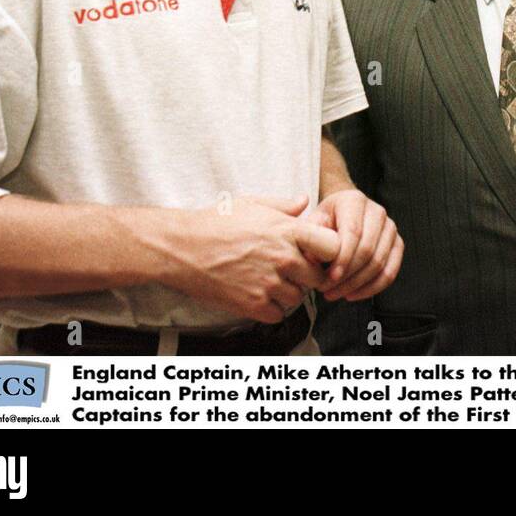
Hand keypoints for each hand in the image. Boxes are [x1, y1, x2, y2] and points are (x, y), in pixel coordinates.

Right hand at [165, 194, 339, 323]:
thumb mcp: (253, 203)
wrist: (181, 247)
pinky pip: (278, 314)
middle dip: (308, 275)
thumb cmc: (215, 221)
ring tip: (270, 280)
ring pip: (298, 297)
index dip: (328, 252)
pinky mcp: (253, 304)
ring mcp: (269, 283)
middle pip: (318, 277)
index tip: (316, 253)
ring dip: (289, 293)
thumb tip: (305, 201)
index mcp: (288, 231)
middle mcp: (284, 258)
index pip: (333, 247)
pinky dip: (272, 309)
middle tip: (290, 270)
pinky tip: (259, 294)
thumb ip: (284, 205)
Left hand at [308, 189, 402, 301]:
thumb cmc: (326, 220)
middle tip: (328, 290)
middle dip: (348, 276)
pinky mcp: (397, 243)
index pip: (353, 232)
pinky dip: (373, 287)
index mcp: (354, 201)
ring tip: (336, 294)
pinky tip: (354, 295)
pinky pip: (391, 271)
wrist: (341, 213)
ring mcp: (390, 228)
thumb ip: (311, 238)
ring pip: (380, 263)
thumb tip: (311, 259)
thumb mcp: (313, 222)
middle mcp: (377, 211)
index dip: (343, 258)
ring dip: (357, 284)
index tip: (329, 278)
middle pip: (368, 250)